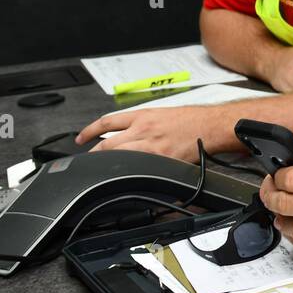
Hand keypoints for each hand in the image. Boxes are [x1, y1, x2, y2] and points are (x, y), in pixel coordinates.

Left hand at [76, 106, 227, 160]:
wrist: (210, 125)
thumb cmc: (192, 120)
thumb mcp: (163, 114)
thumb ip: (144, 123)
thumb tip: (129, 133)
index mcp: (143, 116)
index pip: (107, 122)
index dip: (89, 131)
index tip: (81, 138)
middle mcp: (143, 129)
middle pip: (108, 143)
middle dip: (93, 154)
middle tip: (86, 160)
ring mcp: (151, 146)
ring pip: (119, 157)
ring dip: (106, 165)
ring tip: (100, 171)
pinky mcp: (161, 159)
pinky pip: (139, 169)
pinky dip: (130, 174)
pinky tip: (126, 178)